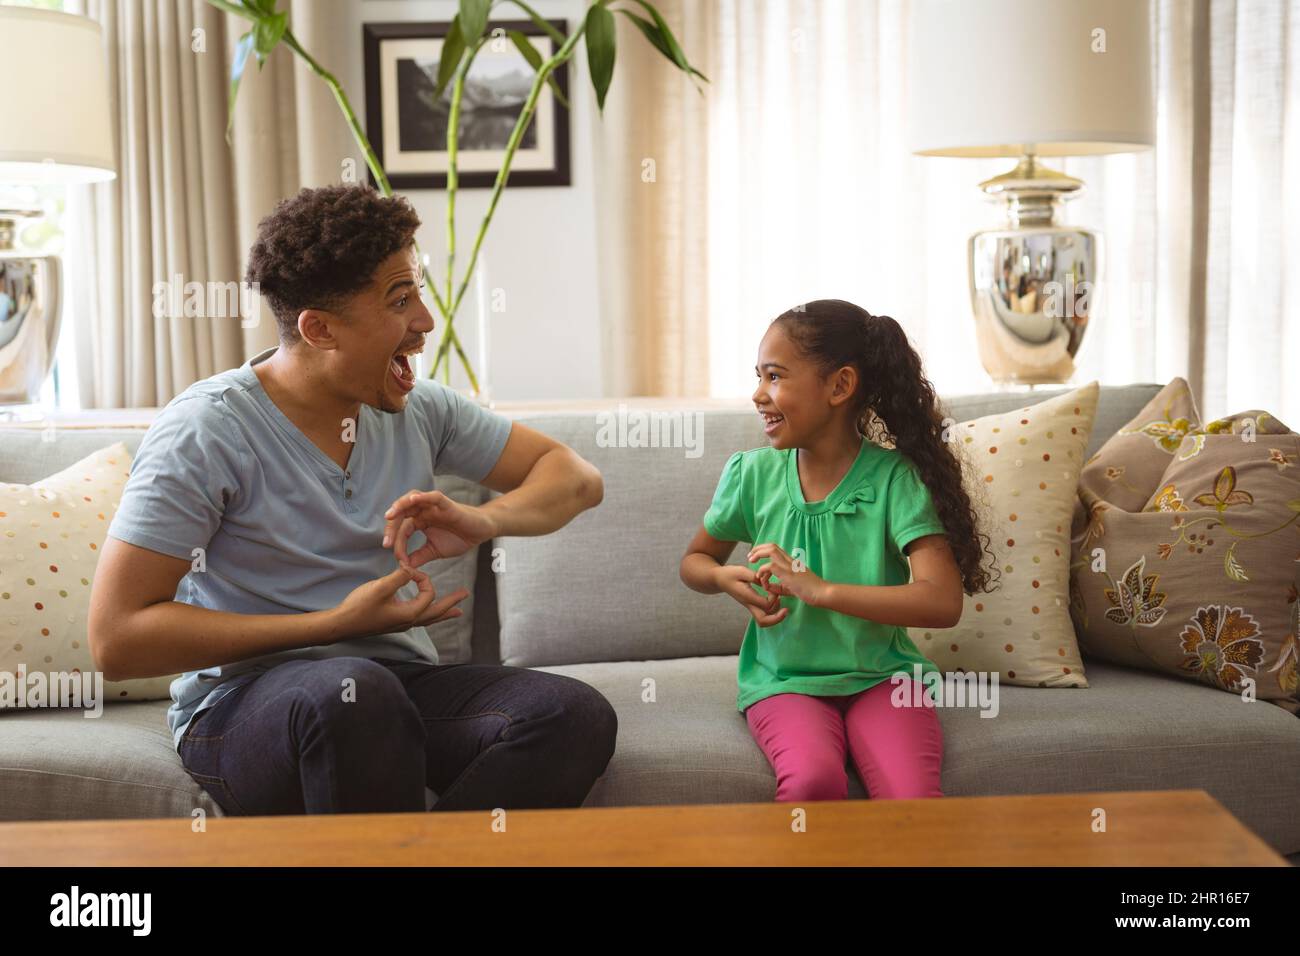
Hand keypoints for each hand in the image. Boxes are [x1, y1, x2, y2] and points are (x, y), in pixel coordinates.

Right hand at [332, 564, 468, 640]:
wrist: (342, 624)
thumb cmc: (360, 606)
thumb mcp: (381, 587)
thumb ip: (400, 576)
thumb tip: (411, 569)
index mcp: (410, 613)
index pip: (428, 592)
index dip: (422, 577)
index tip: (408, 569)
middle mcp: (410, 621)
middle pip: (437, 612)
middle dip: (451, 602)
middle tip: (465, 594)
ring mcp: (402, 624)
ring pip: (429, 619)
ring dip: (444, 612)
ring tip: (457, 611)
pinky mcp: (394, 623)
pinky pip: (419, 620)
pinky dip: (430, 616)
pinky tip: (427, 614)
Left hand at [381, 489, 498, 567]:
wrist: (481, 532)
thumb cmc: (459, 538)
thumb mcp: (434, 551)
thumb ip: (419, 556)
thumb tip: (404, 566)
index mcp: (419, 521)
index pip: (401, 528)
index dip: (395, 541)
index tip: (396, 557)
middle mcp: (424, 511)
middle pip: (401, 513)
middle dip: (391, 527)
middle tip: (387, 543)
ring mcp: (434, 506)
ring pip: (411, 500)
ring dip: (399, 506)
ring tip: (390, 516)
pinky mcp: (446, 503)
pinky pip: (432, 496)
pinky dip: (422, 496)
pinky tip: (412, 500)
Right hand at [714, 564, 788, 627]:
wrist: (719, 580)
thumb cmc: (730, 574)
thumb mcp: (741, 571)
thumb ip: (755, 577)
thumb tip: (767, 582)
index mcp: (747, 597)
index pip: (766, 605)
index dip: (774, 599)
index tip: (774, 589)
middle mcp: (749, 605)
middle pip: (764, 621)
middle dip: (777, 618)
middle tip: (786, 610)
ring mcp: (750, 607)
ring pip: (765, 620)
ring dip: (775, 613)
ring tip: (779, 599)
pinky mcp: (751, 605)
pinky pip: (763, 614)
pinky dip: (772, 610)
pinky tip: (775, 598)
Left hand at [748, 543, 827, 606]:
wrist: (823, 593)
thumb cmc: (810, 591)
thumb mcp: (791, 588)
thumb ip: (779, 587)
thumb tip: (768, 587)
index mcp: (792, 562)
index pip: (776, 549)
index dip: (763, 550)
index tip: (755, 556)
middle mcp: (790, 561)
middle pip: (771, 546)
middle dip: (758, 549)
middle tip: (749, 556)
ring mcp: (790, 565)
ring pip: (770, 551)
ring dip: (758, 555)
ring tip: (751, 563)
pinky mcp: (788, 573)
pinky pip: (770, 566)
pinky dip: (763, 572)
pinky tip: (764, 582)